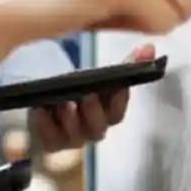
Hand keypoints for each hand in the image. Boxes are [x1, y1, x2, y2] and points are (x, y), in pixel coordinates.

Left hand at [30, 44, 157, 150]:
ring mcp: (72, 138)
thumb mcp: (99, 76)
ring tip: (64, 102)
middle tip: (87, 95)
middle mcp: (92, 130)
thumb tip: (150, 47)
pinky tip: (40, 110)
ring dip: (70, 118)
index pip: (117, 113)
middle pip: (97, 128)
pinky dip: (45, 125)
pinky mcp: (52, 142)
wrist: (49, 104)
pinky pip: (51, 140)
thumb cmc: (79, 90)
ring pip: (75, 135)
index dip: (120, 101)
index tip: (118, 86)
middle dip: (93, 112)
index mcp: (107, 115)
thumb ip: (127, 64)